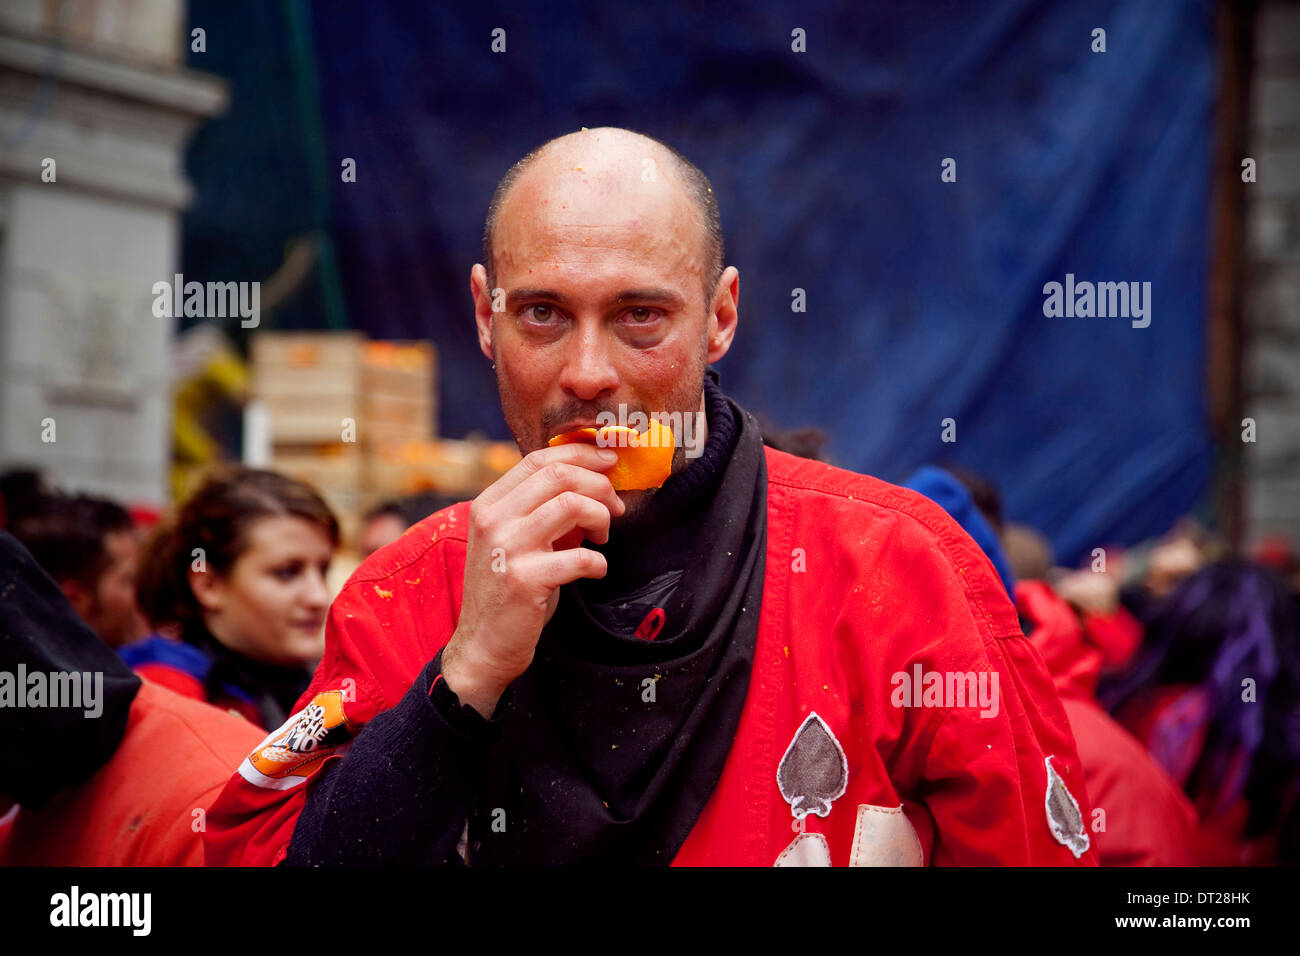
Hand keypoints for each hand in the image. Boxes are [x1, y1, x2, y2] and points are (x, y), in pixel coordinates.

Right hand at [440, 442, 624, 716]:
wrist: (483, 645)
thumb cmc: (508, 590)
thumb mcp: (519, 540)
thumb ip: (546, 510)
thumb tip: (595, 483)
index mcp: (489, 504)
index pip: (538, 459)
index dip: (581, 454)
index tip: (610, 462)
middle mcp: (493, 519)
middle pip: (559, 475)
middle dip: (600, 486)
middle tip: (616, 508)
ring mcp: (506, 548)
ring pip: (571, 505)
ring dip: (601, 519)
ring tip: (602, 540)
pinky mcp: (523, 579)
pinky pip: (579, 556)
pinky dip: (598, 562)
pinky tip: (595, 571)